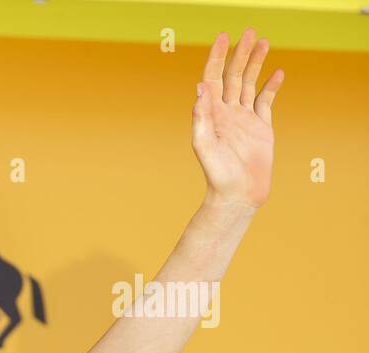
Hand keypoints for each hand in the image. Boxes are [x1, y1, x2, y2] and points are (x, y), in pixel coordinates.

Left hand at [192, 28, 283, 209]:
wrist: (237, 194)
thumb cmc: (217, 173)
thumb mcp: (203, 144)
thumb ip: (201, 116)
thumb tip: (201, 88)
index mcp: (211, 114)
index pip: (213, 78)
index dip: (217, 57)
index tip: (223, 37)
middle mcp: (226, 113)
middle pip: (232, 76)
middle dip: (240, 53)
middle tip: (249, 31)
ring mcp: (244, 119)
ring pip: (249, 84)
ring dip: (255, 64)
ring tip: (263, 42)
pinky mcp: (261, 128)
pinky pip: (266, 102)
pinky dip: (271, 86)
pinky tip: (277, 73)